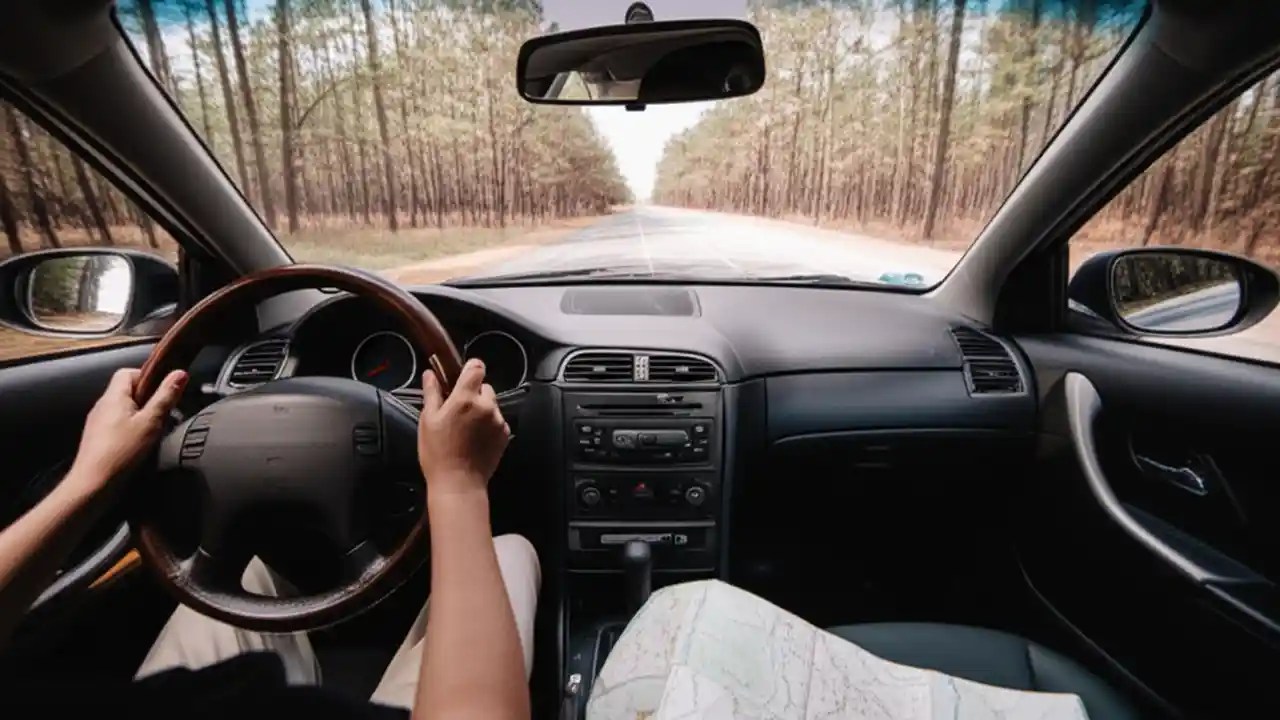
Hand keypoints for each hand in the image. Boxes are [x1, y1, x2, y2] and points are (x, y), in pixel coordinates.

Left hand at [67, 368, 187, 493]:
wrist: (93, 484)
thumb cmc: (122, 452)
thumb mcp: (151, 422)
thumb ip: (166, 397)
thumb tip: (180, 373)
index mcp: (114, 396)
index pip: (129, 372)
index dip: (149, 377)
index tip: (164, 392)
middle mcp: (102, 405)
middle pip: (127, 390)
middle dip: (148, 399)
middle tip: (163, 414)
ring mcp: (97, 422)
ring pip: (123, 409)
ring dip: (140, 415)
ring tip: (153, 431)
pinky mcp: (97, 438)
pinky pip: (117, 424)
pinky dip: (130, 428)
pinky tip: (139, 444)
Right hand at [418, 359, 510, 496]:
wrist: (459, 483)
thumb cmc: (438, 454)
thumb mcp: (428, 421)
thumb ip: (432, 393)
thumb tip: (430, 374)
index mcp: (465, 398)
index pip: (476, 367)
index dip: (470, 369)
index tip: (462, 377)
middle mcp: (486, 406)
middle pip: (484, 387)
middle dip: (473, 394)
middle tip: (458, 411)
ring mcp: (498, 420)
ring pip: (492, 404)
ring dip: (482, 410)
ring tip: (466, 429)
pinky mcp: (505, 434)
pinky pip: (498, 420)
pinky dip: (489, 424)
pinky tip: (476, 439)